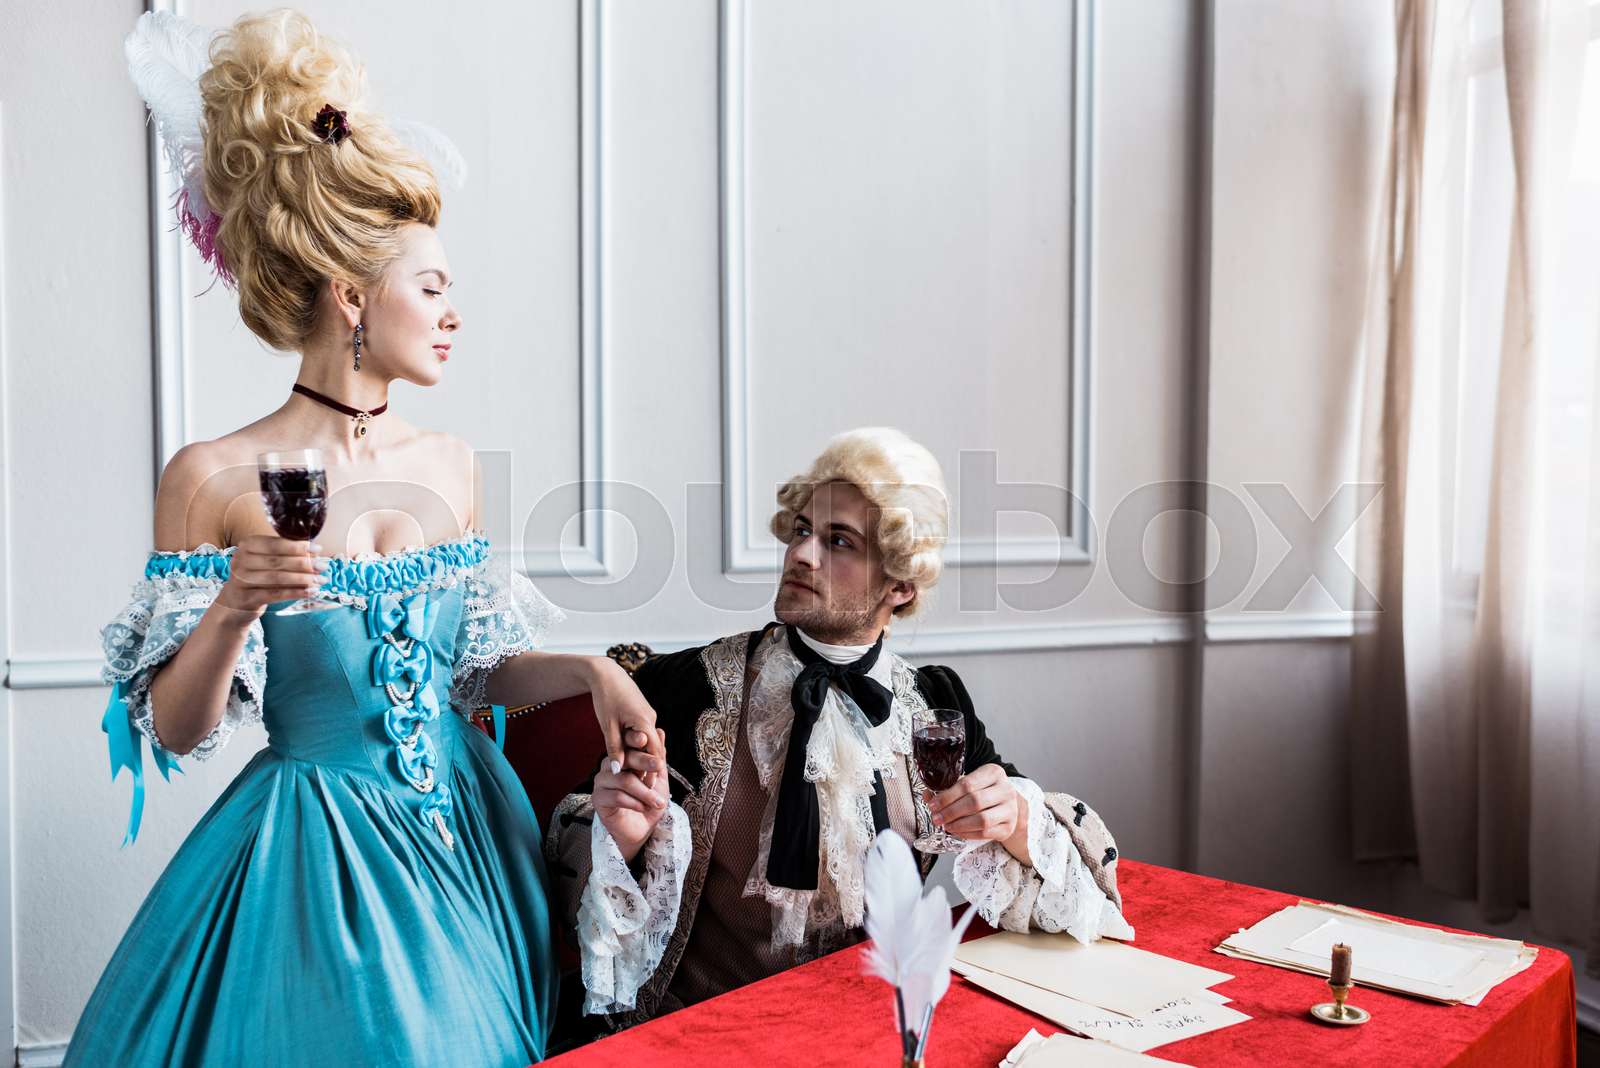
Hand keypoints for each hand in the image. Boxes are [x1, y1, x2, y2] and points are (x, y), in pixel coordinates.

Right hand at [214, 534, 329, 621]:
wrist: (234, 603)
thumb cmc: (256, 576)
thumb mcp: (265, 561)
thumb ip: (285, 554)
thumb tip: (315, 554)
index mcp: (247, 545)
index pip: (275, 543)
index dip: (298, 546)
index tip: (318, 549)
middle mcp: (240, 560)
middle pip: (278, 561)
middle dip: (304, 563)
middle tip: (323, 566)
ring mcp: (241, 580)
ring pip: (278, 578)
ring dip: (303, 579)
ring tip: (321, 580)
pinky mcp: (246, 598)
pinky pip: (276, 594)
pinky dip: (296, 592)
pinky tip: (311, 591)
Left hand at [591, 659, 663, 776]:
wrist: (606, 674)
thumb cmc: (606, 698)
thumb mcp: (608, 726)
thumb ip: (615, 748)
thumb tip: (617, 770)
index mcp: (644, 721)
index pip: (655, 751)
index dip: (651, 769)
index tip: (646, 786)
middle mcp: (650, 718)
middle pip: (654, 748)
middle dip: (648, 766)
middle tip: (642, 786)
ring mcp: (648, 715)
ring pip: (648, 741)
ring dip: (642, 756)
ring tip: (635, 774)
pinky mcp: (642, 714)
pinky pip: (644, 734)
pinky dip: (639, 745)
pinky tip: (631, 757)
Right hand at [593, 726, 669, 862]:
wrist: (640, 829)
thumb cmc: (649, 802)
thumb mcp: (659, 779)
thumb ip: (658, 757)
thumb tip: (660, 731)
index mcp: (623, 758)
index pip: (628, 745)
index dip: (637, 741)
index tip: (649, 740)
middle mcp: (610, 767)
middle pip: (625, 759)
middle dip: (644, 762)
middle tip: (659, 766)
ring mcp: (602, 782)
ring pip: (623, 780)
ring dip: (644, 791)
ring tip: (658, 802)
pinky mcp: (598, 799)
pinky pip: (616, 796)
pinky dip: (634, 802)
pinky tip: (643, 807)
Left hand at [925, 763, 1029, 861]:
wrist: (1007, 806)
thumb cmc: (984, 792)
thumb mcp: (970, 784)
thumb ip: (949, 789)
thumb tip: (928, 795)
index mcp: (994, 773)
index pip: (968, 785)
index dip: (947, 796)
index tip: (933, 804)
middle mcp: (1006, 790)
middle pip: (974, 802)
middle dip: (951, 811)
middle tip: (937, 818)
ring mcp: (1010, 810)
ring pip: (982, 819)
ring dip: (959, 825)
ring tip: (946, 826)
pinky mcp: (1009, 827)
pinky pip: (986, 833)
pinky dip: (968, 834)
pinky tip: (957, 831)